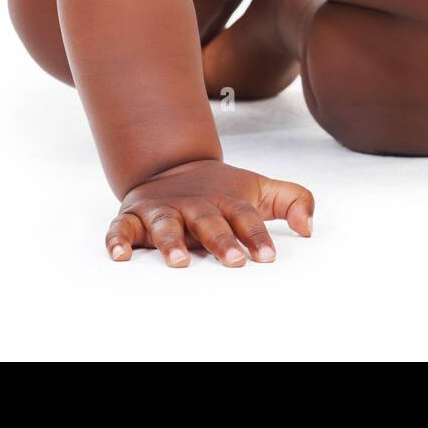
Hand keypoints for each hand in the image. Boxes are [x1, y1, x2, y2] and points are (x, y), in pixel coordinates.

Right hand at [105, 159, 314, 266]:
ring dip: (170, 242)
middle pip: (208, 221)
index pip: (246, 217)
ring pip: (166, 225)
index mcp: (226, 201)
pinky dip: (118, 240)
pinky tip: (119, 256)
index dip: (257, 236)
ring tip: (179, 262)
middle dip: (221, 240)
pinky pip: (122, 229)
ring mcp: (163, 210)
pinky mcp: (133, 217)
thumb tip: (310, 228)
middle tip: (234, 261)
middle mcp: (194, 205)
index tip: (268, 257)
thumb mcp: (260, 190)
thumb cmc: (222, 190)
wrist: (171, 164)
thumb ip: (293, 201)